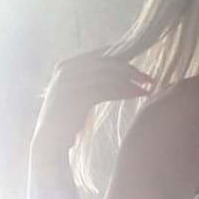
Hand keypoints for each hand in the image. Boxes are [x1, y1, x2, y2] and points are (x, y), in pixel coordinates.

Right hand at [32, 50, 153, 152]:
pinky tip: (137, 94)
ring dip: (131, 81)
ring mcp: (68, 82)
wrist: (49, 143)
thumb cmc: (68, 120)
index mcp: (67, 65)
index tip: (142, 68)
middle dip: (130, 70)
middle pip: (105, 63)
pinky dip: (123, 91)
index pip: (100, 55)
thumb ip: (93, 81)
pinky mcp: (73, 98)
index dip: (124, 59)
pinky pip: (104, 90)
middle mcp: (66, 70)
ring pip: (107, 75)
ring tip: (148, 88)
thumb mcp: (80, 94)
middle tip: (149, 78)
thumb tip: (120, 71)